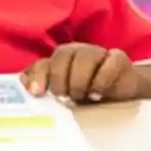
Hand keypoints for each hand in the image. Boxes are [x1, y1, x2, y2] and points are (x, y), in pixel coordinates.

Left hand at [22, 43, 138, 102]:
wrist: (123, 95)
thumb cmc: (88, 95)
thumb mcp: (66, 95)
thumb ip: (47, 89)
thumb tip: (27, 87)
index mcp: (59, 60)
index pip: (44, 63)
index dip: (38, 76)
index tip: (37, 93)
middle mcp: (76, 52)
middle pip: (62, 55)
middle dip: (59, 78)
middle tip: (63, 98)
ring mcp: (98, 53)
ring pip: (85, 56)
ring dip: (79, 79)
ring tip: (80, 98)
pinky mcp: (118, 59)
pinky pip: (110, 62)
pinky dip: (102, 79)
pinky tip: (97, 94)